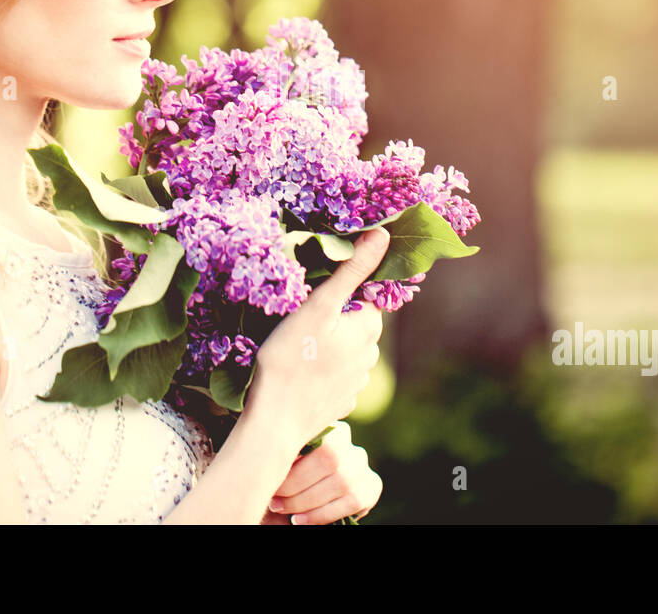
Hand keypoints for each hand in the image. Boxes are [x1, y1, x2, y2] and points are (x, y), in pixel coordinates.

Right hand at [245, 229, 387, 451]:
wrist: (274, 422)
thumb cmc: (291, 358)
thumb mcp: (318, 306)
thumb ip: (351, 271)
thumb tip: (383, 235)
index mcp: (369, 329)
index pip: (364, 293)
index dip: (339, 288)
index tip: (312, 293)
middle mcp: (370, 356)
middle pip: (353, 320)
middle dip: (332, 315)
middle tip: (297, 318)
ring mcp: (356, 382)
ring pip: (342, 347)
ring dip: (325, 342)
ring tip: (294, 345)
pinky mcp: (340, 400)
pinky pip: (332, 372)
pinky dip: (319, 368)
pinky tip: (298, 370)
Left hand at [266, 421, 380, 523]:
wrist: (318, 489)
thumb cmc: (295, 472)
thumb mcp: (292, 458)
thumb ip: (288, 450)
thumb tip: (266, 446)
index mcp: (330, 429)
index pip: (314, 437)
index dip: (291, 459)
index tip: (268, 476)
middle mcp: (351, 444)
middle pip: (328, 460)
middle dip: (295, 486)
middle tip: (273, 501)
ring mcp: (363, 466)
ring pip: (340, 482)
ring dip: (305, 502)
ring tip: (282, 510)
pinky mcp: (371, 487)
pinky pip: (350, 502)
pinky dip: (321, 515)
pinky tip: (299, 521)